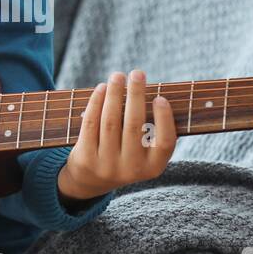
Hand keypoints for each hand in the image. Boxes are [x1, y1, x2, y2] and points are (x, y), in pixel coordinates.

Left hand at [58, 69, 176, 203]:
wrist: (91, 180)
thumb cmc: (125, 155)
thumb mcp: (143, 152)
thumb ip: (151, 129)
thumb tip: (150, 91)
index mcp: (153, 168)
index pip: (165, 142)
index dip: (164, 119)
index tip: (159, 97)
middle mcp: (131, 169)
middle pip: (134, 125)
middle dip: (136, 95)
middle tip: (137, 73)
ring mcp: (107, 166)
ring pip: (111, 121)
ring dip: (115, 93)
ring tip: (118, 76)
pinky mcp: (86, 159)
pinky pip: (91, 124)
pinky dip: (96, 103)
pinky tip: (102, 89)